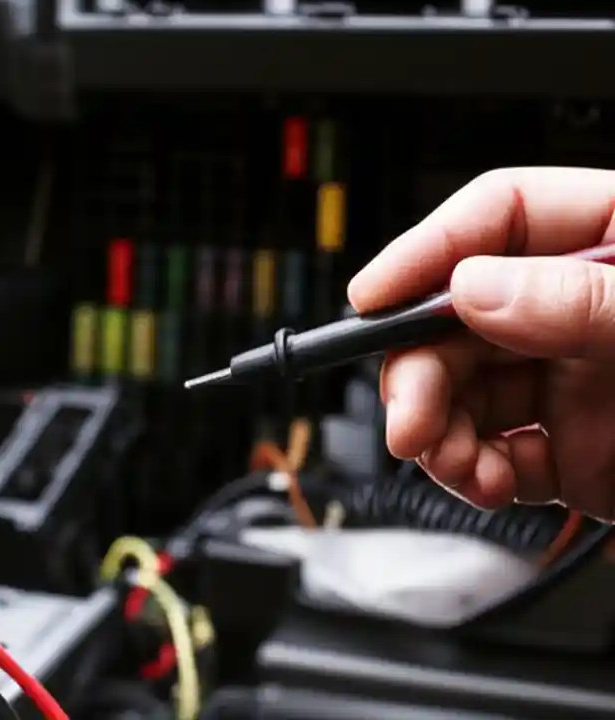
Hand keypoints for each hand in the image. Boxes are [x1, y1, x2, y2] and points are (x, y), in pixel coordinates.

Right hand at [348, 167, 614, 519]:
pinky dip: (473, 473)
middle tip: (408, 415)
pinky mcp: (576, 452)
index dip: (429, 248)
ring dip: (434, 428)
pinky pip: (497, 455)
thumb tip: (475, 289)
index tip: (374, 295)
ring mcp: (576, 381)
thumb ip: (583, 300)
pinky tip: (485, 482)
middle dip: (418, 368)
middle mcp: (582, 310)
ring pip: (463, 389)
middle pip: (459, 315)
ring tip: (442, 457)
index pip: (502, 215)